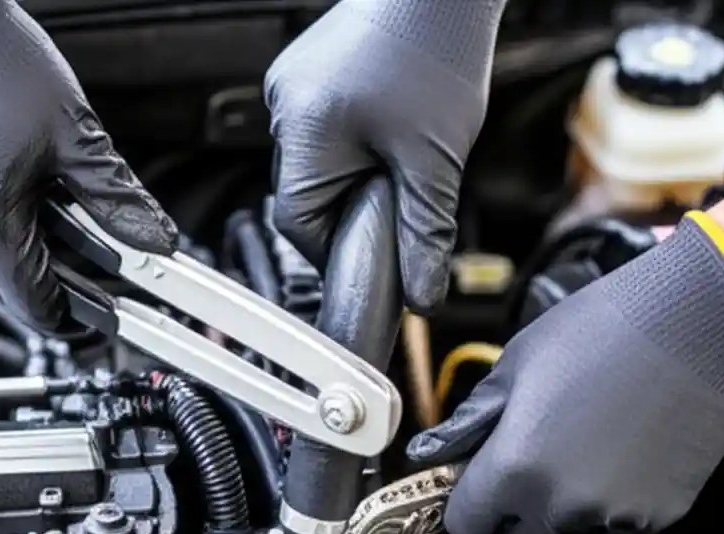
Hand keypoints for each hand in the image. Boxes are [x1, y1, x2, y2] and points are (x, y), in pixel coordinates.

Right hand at [0, 0, 176, 330]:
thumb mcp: (75, 135)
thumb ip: (117, 199)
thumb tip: (156, 240)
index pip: (33, 303)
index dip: (72, 315)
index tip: (98, 314)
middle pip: (8, 269)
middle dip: (50, 253)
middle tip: (82, 228)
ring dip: (15, 223)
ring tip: (37, 176)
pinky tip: (0, 164)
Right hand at [264, 0, 503, 313]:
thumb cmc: (438, 51)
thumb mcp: (434, 160)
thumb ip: (424, 232)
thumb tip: (422, 292)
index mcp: (304, 130)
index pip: (297, 223)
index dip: (335, 250)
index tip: (372, 254)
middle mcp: (286, 104)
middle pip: (303, 191)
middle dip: (350, 206)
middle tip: (398, 201)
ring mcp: (294, 82)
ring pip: (314, 159)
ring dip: (354, 170)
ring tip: (400, 154)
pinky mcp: (308, 69)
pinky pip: (321, 126)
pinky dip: (353, 139)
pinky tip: (389, 125)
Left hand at [407, 215, 723, 533]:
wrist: (694, 322)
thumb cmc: (601, 330)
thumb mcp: (516, 366)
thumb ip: (471, 421)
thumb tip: (434, 452)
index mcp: (514, 465)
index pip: (466, 526)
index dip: (468, 508)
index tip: (476, 491)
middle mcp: (561, 502)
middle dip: (513, 519)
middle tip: (527, 474)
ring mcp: (613, 514)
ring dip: (566, 514)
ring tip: (583, 454)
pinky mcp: (660, 515)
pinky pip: (619, 532)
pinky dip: (613, 510)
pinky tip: (621, 460)